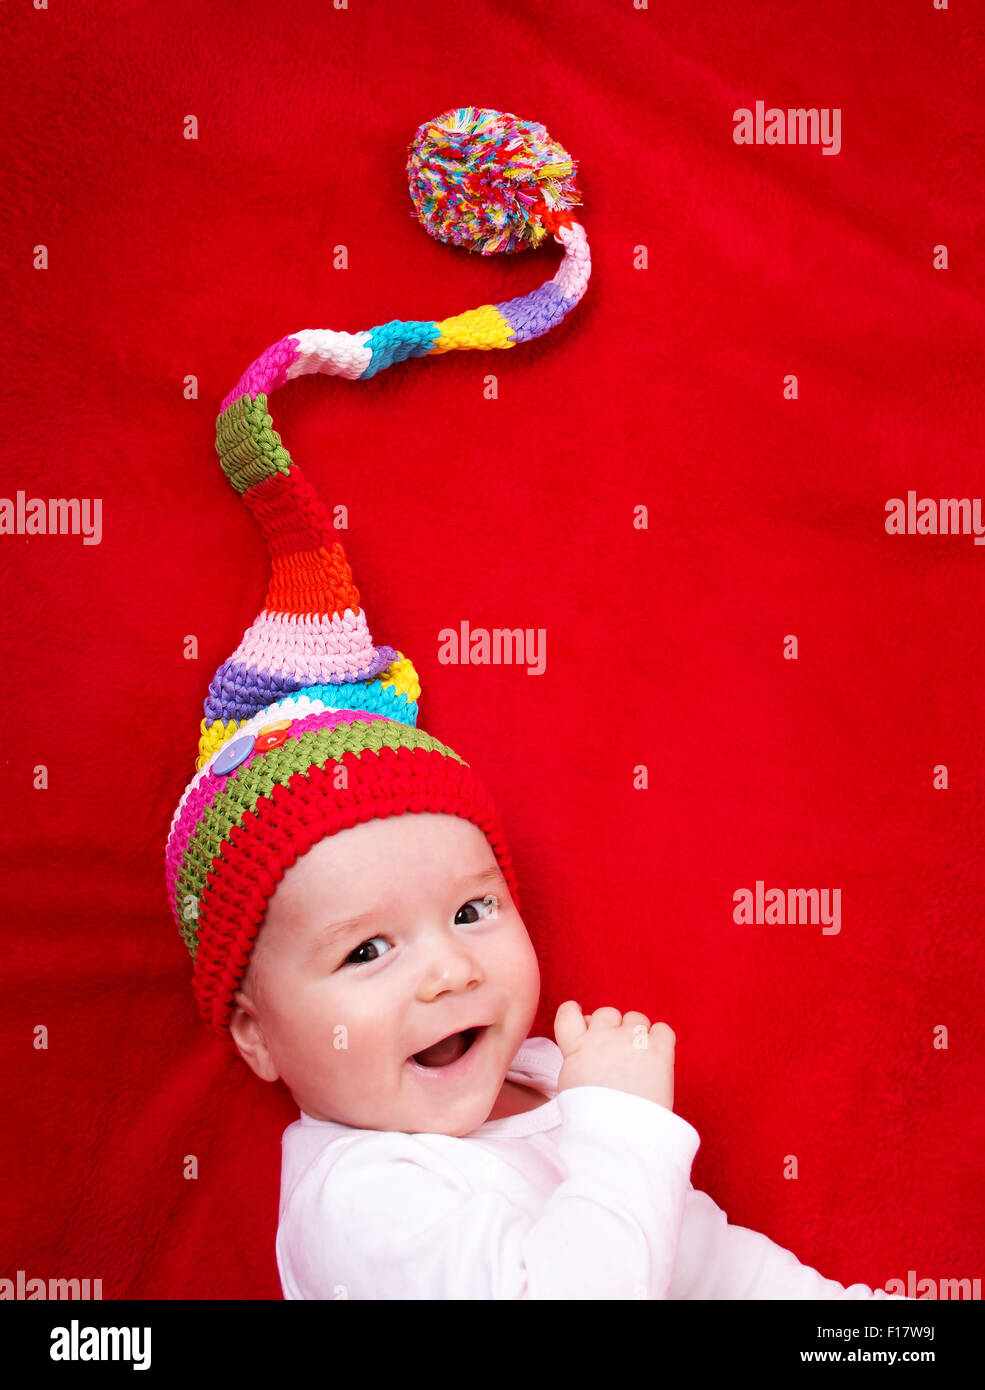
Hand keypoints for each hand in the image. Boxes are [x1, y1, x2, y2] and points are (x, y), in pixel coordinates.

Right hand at [553, 1001, 675, 1110]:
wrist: (619, 1135)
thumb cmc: (593, 1117)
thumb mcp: (570, 1084)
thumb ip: (578, 1058)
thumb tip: (589, 1047)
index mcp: (576, 1047)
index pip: (568, 1012)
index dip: (577, 1013)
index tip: (586, 1024)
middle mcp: (603, 1037)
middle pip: (607, 1013)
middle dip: (612, 1028)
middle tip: (617, 1053)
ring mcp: (632, 1040)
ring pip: (636, 1018)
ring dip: (637, 1033)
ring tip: (638, 1060)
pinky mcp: (659, 1050)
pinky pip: (663, 1030)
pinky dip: (661, 1041)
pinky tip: (657, 1059)